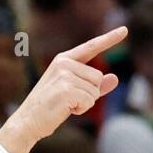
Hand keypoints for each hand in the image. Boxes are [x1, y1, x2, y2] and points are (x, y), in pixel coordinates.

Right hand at [0, 26, 125, 152]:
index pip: (91, 47)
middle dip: (90, 93)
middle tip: (69, 100)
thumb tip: (115, 77)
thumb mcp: (74, 93)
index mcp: (64, 59)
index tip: (125, 30)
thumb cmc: (50, 107)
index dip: (109, 39)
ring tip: (65, 105)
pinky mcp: (66, 89)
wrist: (27, 122)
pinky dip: (81, 109)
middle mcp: (64, 63)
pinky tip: (65, 109)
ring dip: (85, 103)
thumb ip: (95, 85)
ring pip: (95, 90)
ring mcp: (64, 75)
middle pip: (98, 77)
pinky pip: (90, 100)